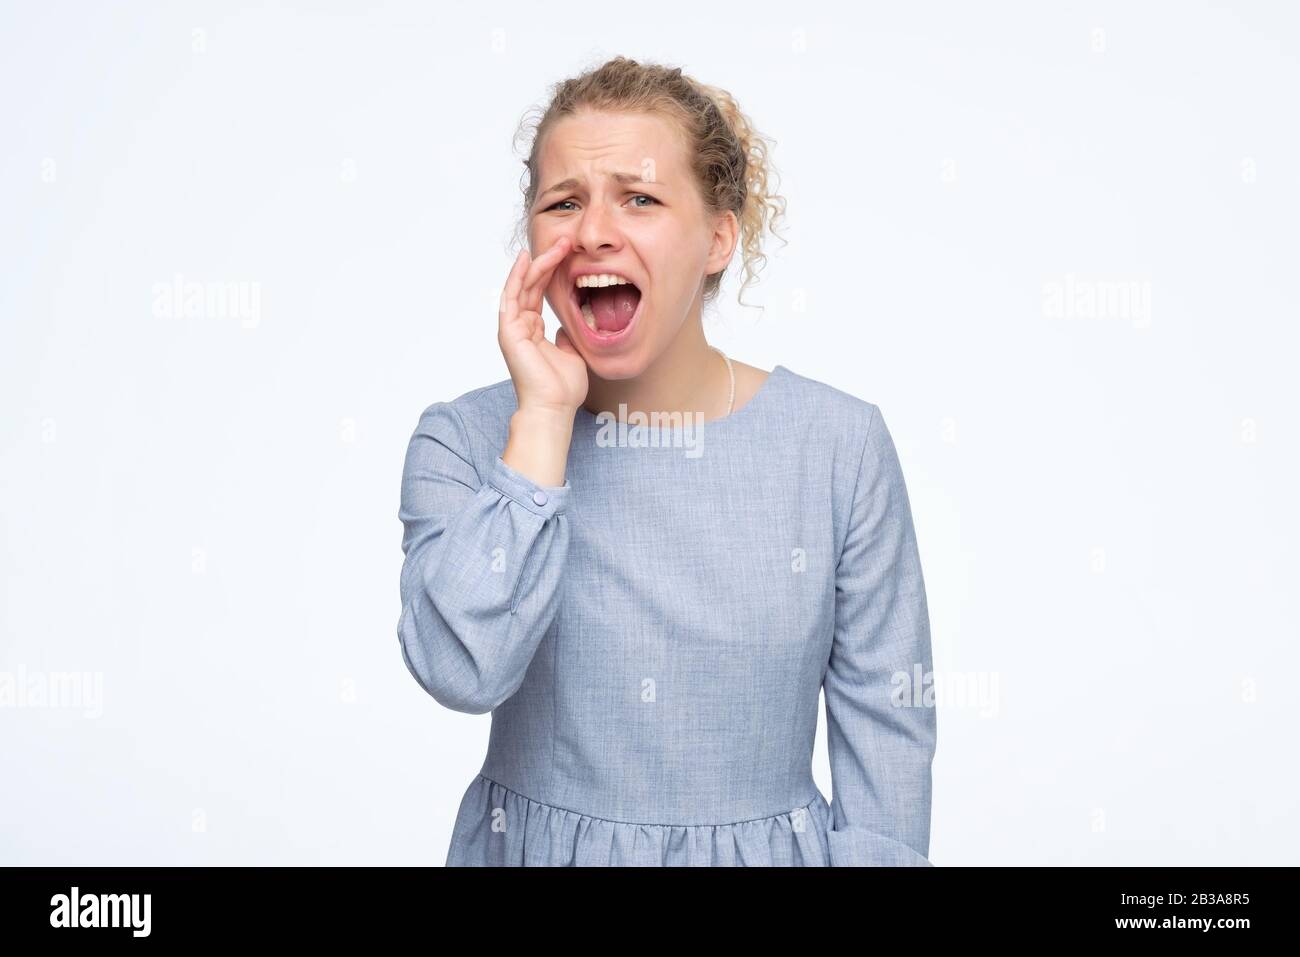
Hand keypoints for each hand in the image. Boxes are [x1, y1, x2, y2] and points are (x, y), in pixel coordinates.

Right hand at [497, 236, 587, 416]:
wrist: (554, 407)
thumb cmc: (563, 389)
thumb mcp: (571, 355)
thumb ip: (566, 338)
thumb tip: (565, 327)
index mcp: (534, 332)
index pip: (540, 294)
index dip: (553, 273)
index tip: (570, 255)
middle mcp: (521, 327)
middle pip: (532, 286)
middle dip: (549, 261)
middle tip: (567, 241)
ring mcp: (513, 328)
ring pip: (523, 286)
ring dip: (538, 263)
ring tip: (556, 244)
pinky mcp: (508, 330)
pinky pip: (512, 296)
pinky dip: (518, 275)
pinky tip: (527, 258)